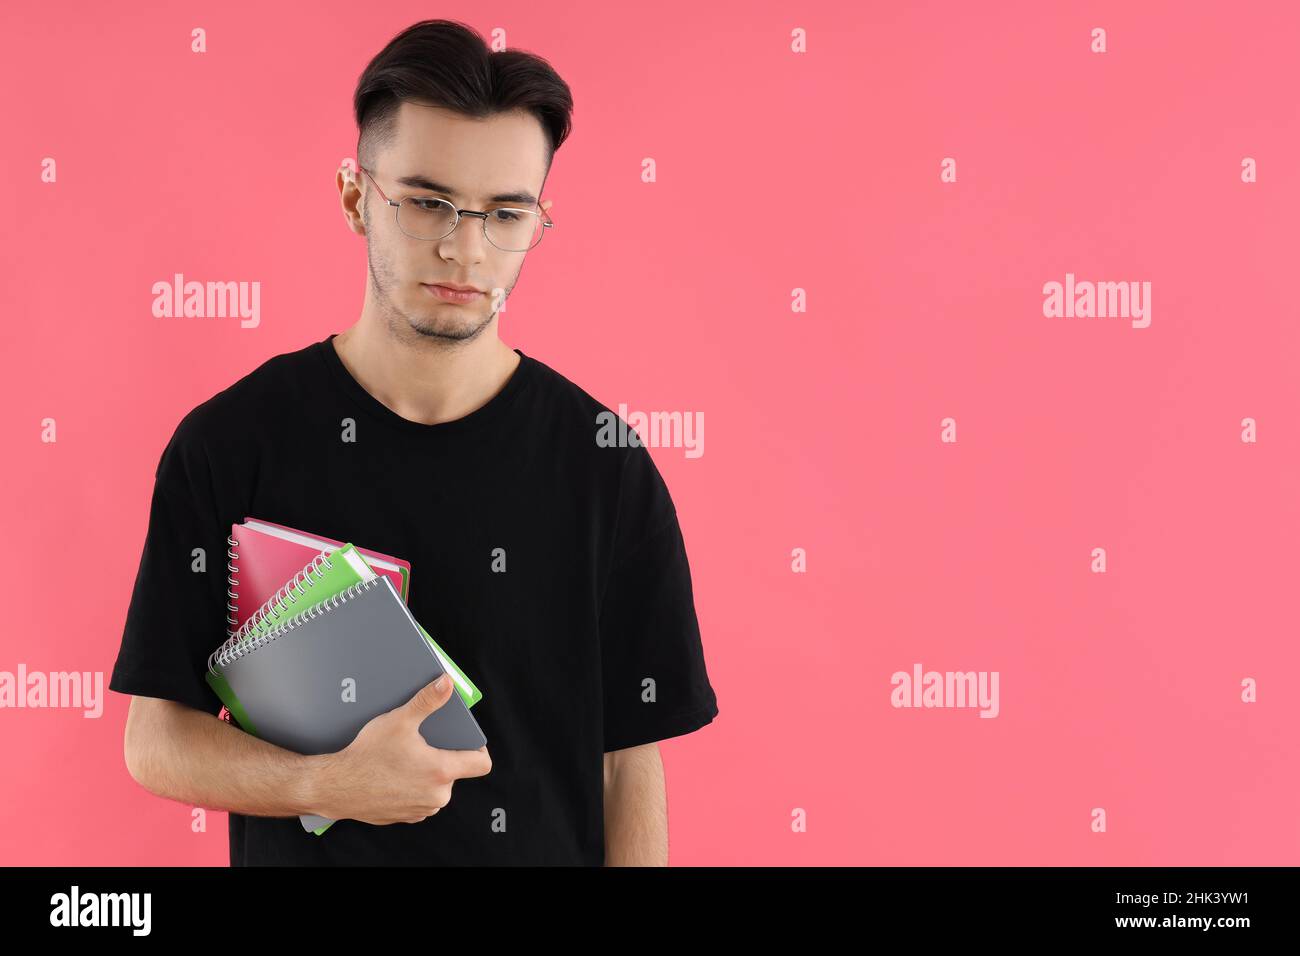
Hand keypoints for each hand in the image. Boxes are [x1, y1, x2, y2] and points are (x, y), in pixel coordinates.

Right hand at [308, 673, 491, 824]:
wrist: (336, 786)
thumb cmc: (367, 755)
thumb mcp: (399, 721)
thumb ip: (427, 700)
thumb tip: (448, 683)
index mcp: (441, 772)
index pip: (481, 763)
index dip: (478, 748)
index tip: (467, 740)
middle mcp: (436, 796)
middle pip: (455, 772)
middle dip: (442, 756)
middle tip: (422, 743)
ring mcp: (421, 810)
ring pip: (436, 787)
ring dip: (426, 773)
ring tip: (405, 758)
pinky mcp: (406, 817)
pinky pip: (419, 799)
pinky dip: (412, 787)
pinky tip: (394, 774)